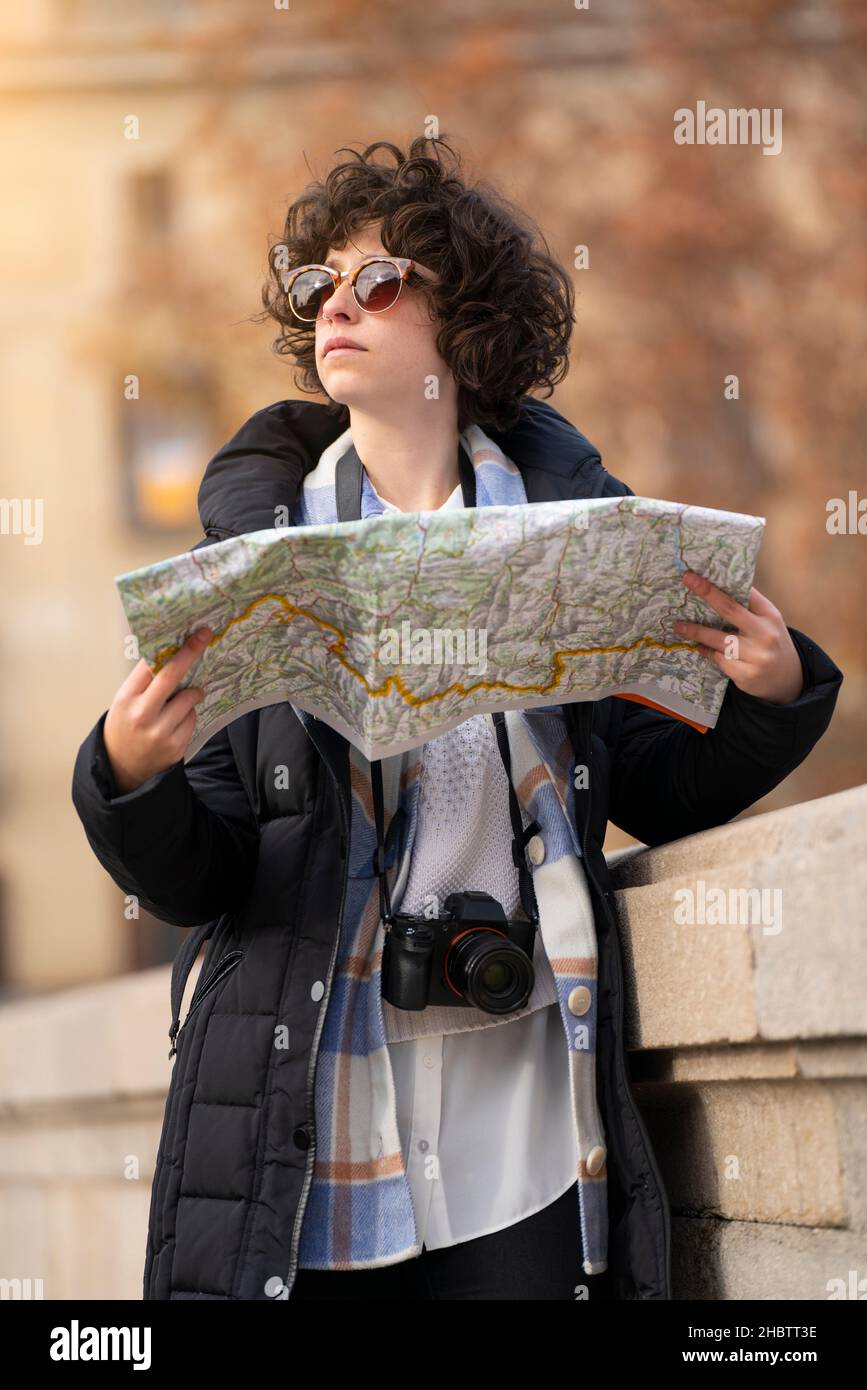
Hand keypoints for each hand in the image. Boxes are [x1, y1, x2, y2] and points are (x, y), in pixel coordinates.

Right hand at [103, 627, 212, 793]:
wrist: (121, 767)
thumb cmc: (124, 726)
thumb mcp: (124, 701)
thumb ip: (143, 681)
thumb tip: (169, 652)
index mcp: (126, 698)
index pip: (151, 666)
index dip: (175, 648)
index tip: (193, 634)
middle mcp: (142, 714)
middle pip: (172, 676)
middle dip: (191, 653)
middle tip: (205, 637)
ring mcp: (160, 732)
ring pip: (188, 699)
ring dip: (191, 693)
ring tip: (181, 699)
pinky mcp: (175, 746)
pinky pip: (192, 719)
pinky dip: (188, 715)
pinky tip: (176, 721)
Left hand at [673, 571, 803, 704]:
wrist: (788, 678)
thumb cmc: (770, 642)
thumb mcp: (767, 622)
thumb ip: (748, 608)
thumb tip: (715, 590)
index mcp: (770, 615)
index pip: (745, 594)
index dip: (721, 584)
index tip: (698, 575)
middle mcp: (765, 634)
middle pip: (730, 610)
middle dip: (707, 593)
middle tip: (688, 581)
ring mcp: (757, 656)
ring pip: (719, 639)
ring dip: (696, 631)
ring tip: (679, 627)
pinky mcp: (747, 675)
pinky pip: (719, 659)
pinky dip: (707, 652)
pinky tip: (701, 648)